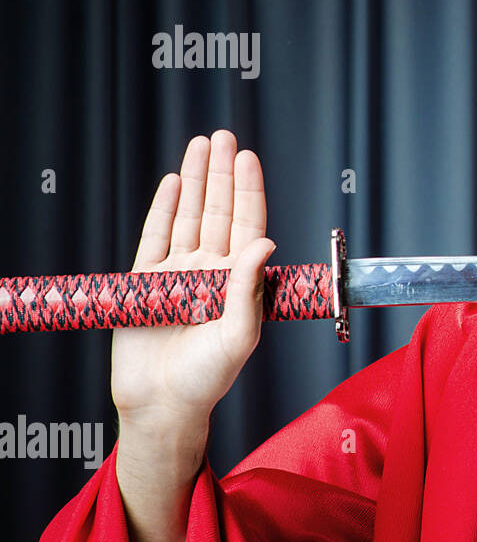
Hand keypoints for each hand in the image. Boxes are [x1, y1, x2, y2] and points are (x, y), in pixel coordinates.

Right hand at [111, 131, 275, 433]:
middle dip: (221, 173)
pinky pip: (155, 236)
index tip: (249, 158)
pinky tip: (174, 182)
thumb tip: (265, 243)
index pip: (248, 226)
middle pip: (219, 211)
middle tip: (224, 136)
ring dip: (195, 180)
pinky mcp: (146, 282)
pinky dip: (164, 208)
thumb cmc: (206, 379)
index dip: (248, 191)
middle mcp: (211, 271)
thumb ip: (249, 289)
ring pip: (189, 216)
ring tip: (201, 145)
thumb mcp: (239, 335)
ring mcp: (178, 273)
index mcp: (239, 282)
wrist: (160, 405)